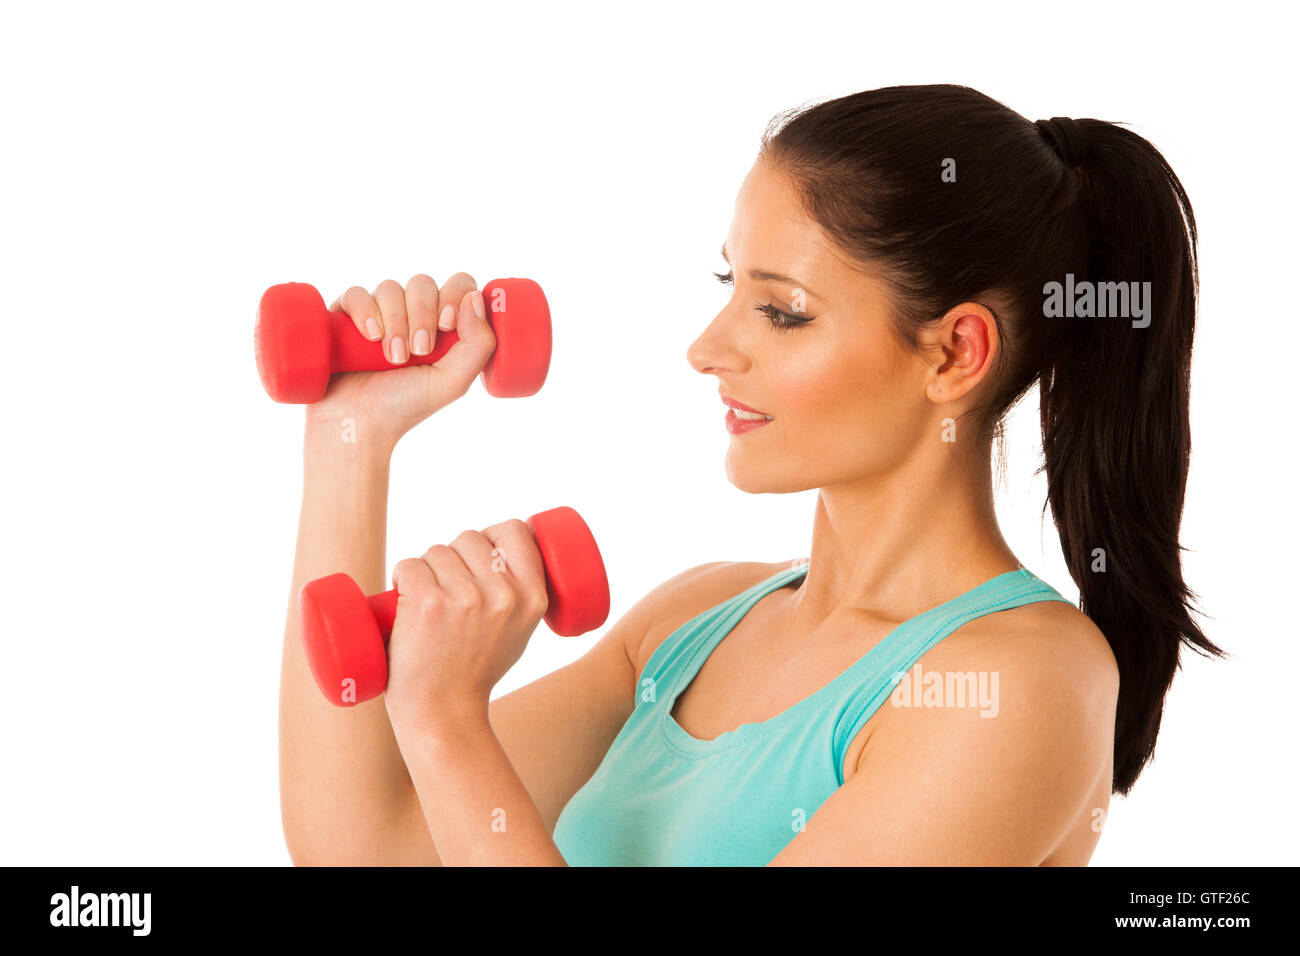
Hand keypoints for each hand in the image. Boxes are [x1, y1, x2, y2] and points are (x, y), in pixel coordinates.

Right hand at [305, 272, 495, 452]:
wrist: (358, 423)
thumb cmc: (406, 405)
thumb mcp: (453, 381)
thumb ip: (478, 344)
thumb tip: (476, 297)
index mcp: (442, 324)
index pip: (457, 285)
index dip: (454, 295)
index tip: (446, 325)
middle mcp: (411, 313)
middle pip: (423, 284)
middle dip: (422, 315)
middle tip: (418, 351)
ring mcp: (378, 312)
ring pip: (391, 288)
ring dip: (395, 321)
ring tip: (392, 357)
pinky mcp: (345, 315)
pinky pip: (356, 293)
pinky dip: (366, 312)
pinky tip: (370, 336)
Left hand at [382, 519, 549, 732]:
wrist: (444, 714)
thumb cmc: (477, 671)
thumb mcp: (519, 631)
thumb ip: (519, 593)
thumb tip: (500, 549)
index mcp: (533, 598)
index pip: (515, 530)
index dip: (492, 534)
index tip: (478, 552)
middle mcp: (503, 595)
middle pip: (469, 538)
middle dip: (453, 557)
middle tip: (447, 593)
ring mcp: (465, 598)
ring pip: (436, 551)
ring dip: (425, 570)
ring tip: (429, 606)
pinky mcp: (428, 603)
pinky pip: (408, 565)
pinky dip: (401, 578)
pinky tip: (403, 600)